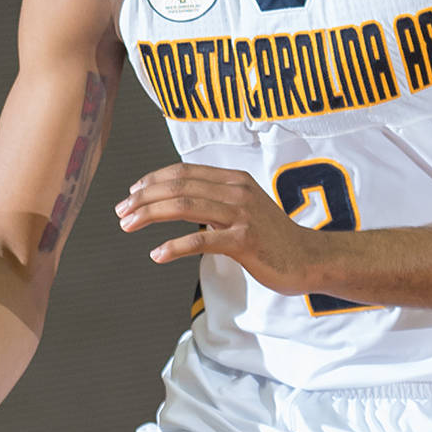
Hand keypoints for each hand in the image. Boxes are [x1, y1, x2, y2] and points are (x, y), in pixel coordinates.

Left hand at [115, 165, 329, 295]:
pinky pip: (201, 240)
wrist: (310, 259)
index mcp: (234, 180)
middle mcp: (236, 192)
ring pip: (184, 207)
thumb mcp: (245, 209)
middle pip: (178, 186)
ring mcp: (241, 215)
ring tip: (128, 226)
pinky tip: (157, 254)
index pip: (184, 172)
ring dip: (150, 215)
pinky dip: (174, 247)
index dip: (153, 180)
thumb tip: (182, 202)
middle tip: (121, 212)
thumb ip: (217, 201)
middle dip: (143, 198)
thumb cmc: (274, 239)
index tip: (131, 193)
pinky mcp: (244, 241)